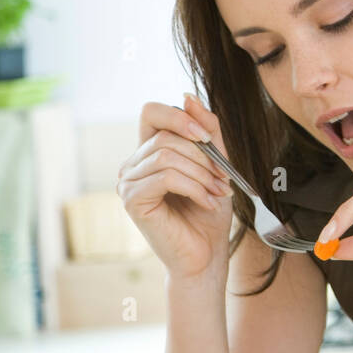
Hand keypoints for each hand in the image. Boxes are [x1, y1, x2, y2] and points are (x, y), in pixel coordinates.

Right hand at [116, 92, 234, 281]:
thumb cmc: (209, 212)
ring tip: (219, 193)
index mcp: (148, 151)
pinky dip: (194, 187)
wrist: (206, 255)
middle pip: (166, 136)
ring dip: (202, 174)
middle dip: (203, 155)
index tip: (208, 138)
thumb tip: (188, 97)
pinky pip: (166, 177)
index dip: (180, 117)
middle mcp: (133, 164)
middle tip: (224, 178)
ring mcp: (128, 182)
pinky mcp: (132, 200)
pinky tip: (208, 202)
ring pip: (167, 155)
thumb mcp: (215, 164)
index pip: (152, 111)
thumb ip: (206, 131)